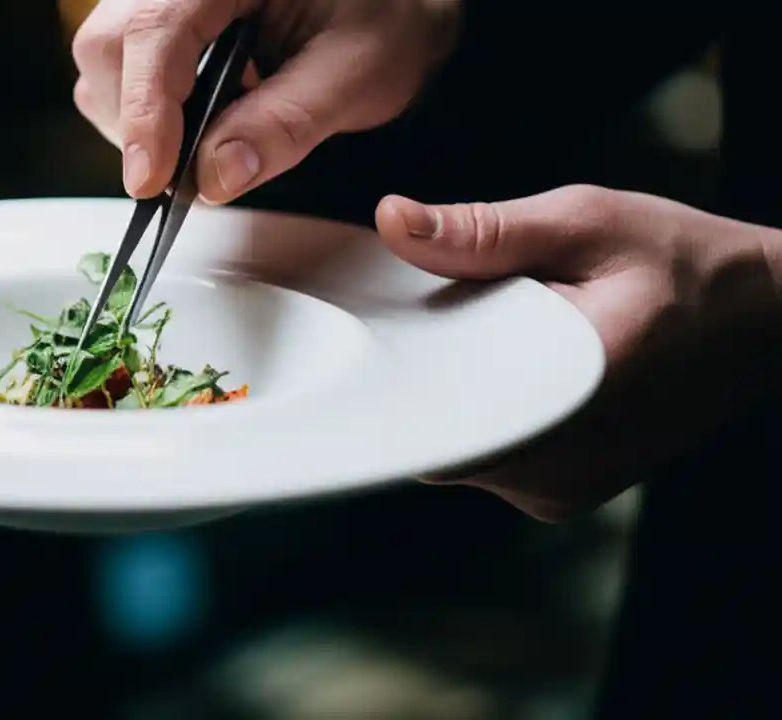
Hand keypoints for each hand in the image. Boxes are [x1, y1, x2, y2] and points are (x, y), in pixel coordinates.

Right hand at [71, 0, 459, 201]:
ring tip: (208, 139)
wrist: (392, 5)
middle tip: (181, 177)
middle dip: (136, 121)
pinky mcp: (160, 16)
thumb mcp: (356, 74)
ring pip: (106, 58)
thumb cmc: (383, 20)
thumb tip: (215, 177)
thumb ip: (285, 125)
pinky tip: (201, 120)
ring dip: (140, 119)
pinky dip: (148, 109)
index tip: (152, 182)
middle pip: (109, 44)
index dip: (145, 111)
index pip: (155, 30)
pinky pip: (122, 64)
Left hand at [374, 185, 781, 521]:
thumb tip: (394, 222)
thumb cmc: (684, 264)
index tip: (370, 333)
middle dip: (419, 378)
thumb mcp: (586, 223)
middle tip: (427, 314)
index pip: (429, 415)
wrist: (764, 322)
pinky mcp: (561, 494)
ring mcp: (558, 489)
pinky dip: (481, 416)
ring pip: (457, 451)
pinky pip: (487, 461)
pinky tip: (501, 367)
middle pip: (433, 435)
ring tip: (477, 335)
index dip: (387, 376)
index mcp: (566, 396)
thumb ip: (485, 231)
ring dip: (452, 397)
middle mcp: (557, 465)